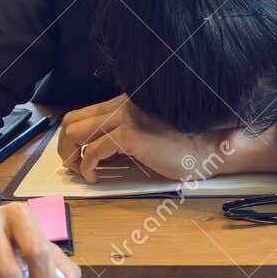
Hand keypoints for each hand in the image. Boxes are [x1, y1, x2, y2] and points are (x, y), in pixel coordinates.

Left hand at [57, 96, 276, 181]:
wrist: (212, 147)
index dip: (73, 135)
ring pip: (76, 132)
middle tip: (71, 164)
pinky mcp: (131, 135)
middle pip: (73, 120)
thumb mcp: (151, 135)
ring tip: (79, 171)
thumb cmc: (188, 145)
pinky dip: (86, 166)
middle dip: (64, 146)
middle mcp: (124, 104)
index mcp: (128, 101)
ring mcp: (126, 117)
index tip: (76, 154)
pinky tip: (93, 176)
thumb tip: (101, 153)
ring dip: (71, 155)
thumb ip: (126, 136)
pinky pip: (93, 151)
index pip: (84, 112)